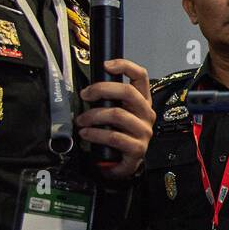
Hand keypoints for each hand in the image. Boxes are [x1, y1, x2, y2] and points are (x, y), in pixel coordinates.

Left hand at [77, 58, 155, 177]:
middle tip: (85, 95)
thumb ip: (109, 100)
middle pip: (128, 92)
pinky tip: (86, 134)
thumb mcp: (115, 113)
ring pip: (117, 114)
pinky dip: (96, 134)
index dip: (125, 66)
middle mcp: (147, 114)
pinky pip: (114, 137)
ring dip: (93, 115)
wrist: (122, 164)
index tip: (106, 65)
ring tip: (81, 121)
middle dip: (101, 89)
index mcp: (142, 101)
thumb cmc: (117, 134)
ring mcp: (144, 131)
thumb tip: (89, 88)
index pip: (141, 76)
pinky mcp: (137, 149)